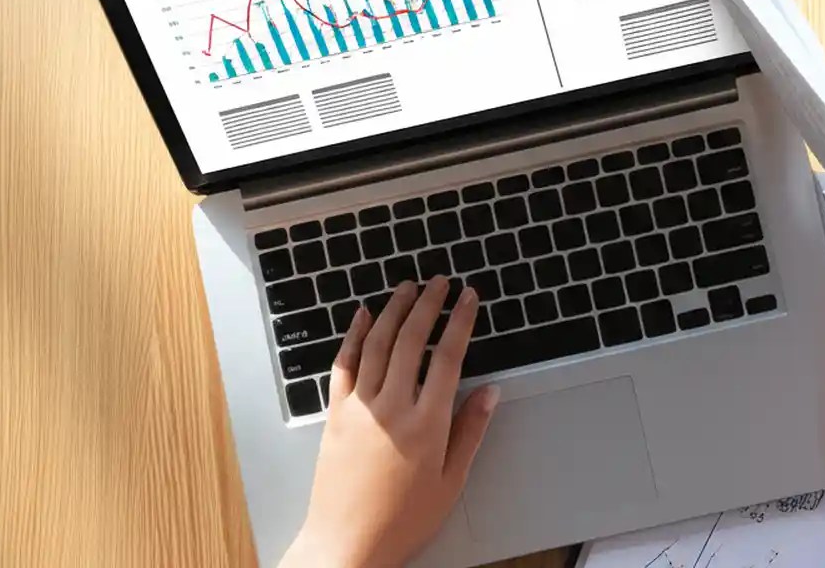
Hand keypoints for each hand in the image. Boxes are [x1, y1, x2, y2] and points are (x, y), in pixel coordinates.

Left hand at [281, 278, 499, 567]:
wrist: (348, 544)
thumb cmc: (404, 520)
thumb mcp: (451, 481)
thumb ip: (470, 431)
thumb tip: (490, 391)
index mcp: (428, 424)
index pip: (448, 356)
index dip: (460, 321)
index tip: (469, 298)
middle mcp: (393, 408)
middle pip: (412, 340)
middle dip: (429, 304)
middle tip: (440, 281)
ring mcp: (360, 408)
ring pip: (377, 343)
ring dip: (394, 310)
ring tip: (408, 287)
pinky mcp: (335, 414)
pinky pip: (344, 364)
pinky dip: (353, 336)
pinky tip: (361, 316)